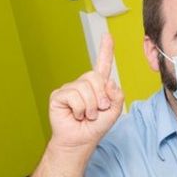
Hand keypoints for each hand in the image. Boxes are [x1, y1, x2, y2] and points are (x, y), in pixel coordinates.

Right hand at [48, 34, 123, 151]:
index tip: (108, 36)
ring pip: (85, 88)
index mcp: (98, 85)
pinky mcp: (58, 96)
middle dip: (101, 97)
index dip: (105, 50)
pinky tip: (76, 115)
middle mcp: (83, 84)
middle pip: (95, 77)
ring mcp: (69, 89)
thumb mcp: (114, 110)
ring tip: (87, 115)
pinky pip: (73, 96)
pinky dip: (79, 109)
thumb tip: (109, 82)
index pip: (102, 64)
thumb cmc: (96, 126)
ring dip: (91, 106)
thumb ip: (117, 95)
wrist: (81, 141)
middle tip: (99, 110)